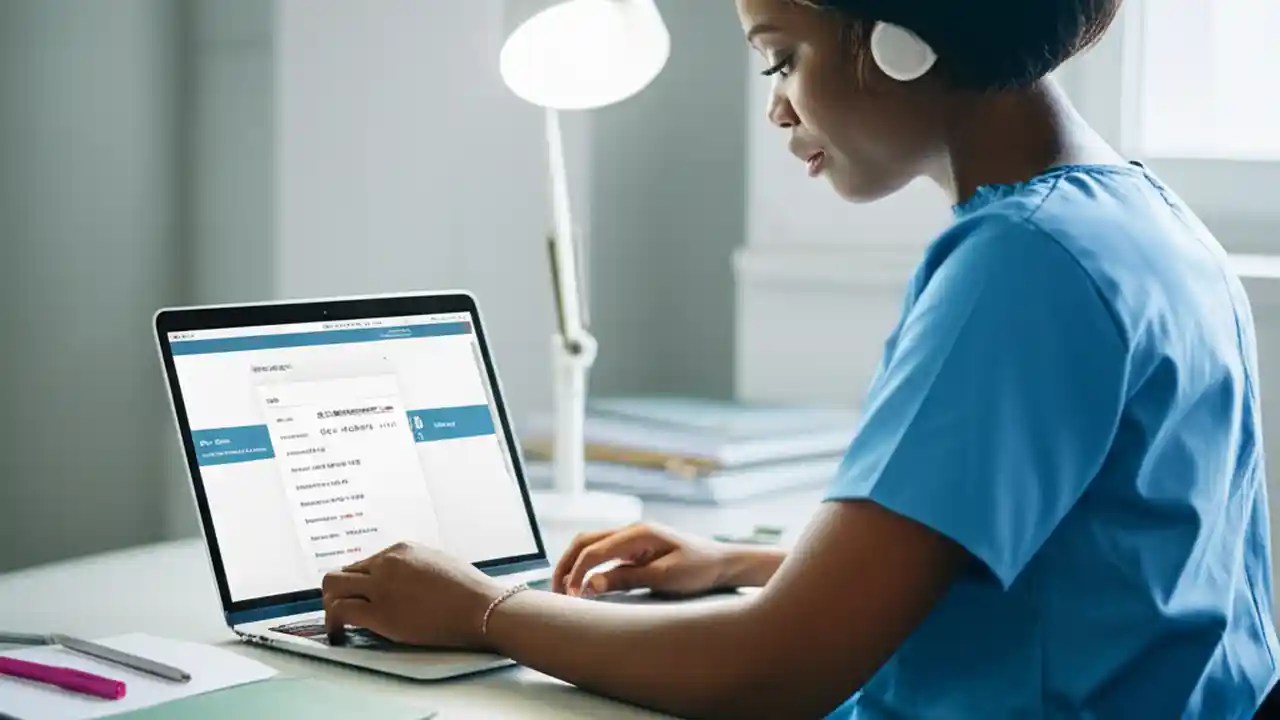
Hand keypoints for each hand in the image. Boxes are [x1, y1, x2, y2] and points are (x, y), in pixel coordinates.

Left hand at [321, 542, 501, 648]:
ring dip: (330, 605)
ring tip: (337, 624)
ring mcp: (381, 587)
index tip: (362, 599)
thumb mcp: (439, 563)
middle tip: (341, 610)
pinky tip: (338, 635)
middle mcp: (386, 563)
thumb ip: (414, 569)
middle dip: (337, 592)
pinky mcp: (380, 613)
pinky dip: (333, 623)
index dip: (360, 584)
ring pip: (333, 587)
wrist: (480, 607)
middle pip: (342, 573)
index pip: (364, 564)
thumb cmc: (470, 590)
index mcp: (401, 550)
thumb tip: (403, 583)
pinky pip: (340, 611)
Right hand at [553, 523, 734, 597]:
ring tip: (564, 590)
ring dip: (573, 564)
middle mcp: (630, 531)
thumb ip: (626, 579)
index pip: (593, 550)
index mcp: (637, 533)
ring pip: (589, 544)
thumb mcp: (664, 577)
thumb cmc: (699, 569)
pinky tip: (583, 584)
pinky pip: (602, 553)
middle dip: (565, 565)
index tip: (571, 597)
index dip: (577, 573)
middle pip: (584, 541)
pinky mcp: (633, 548)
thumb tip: (590, 584)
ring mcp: (631, 538)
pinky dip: (586, 566)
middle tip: (556, 593)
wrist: (721, 563)